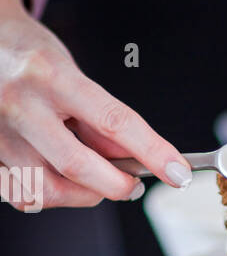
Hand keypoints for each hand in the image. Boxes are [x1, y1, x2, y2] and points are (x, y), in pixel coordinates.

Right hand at [0, 0, 189, 210]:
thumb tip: (136, 163)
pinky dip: (48, 196)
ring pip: (47, 190)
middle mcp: (20, 103)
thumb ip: (100, 120)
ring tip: (92, 178)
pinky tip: (56, 177)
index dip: (152, 152)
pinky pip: (21, 194)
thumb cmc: (33, 60)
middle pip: (77, 166)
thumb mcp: (73, 75)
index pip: (114, 121)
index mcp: (51, 75)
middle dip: (117, 185)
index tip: (178, 173)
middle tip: (132, 185)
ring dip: (82, 195)